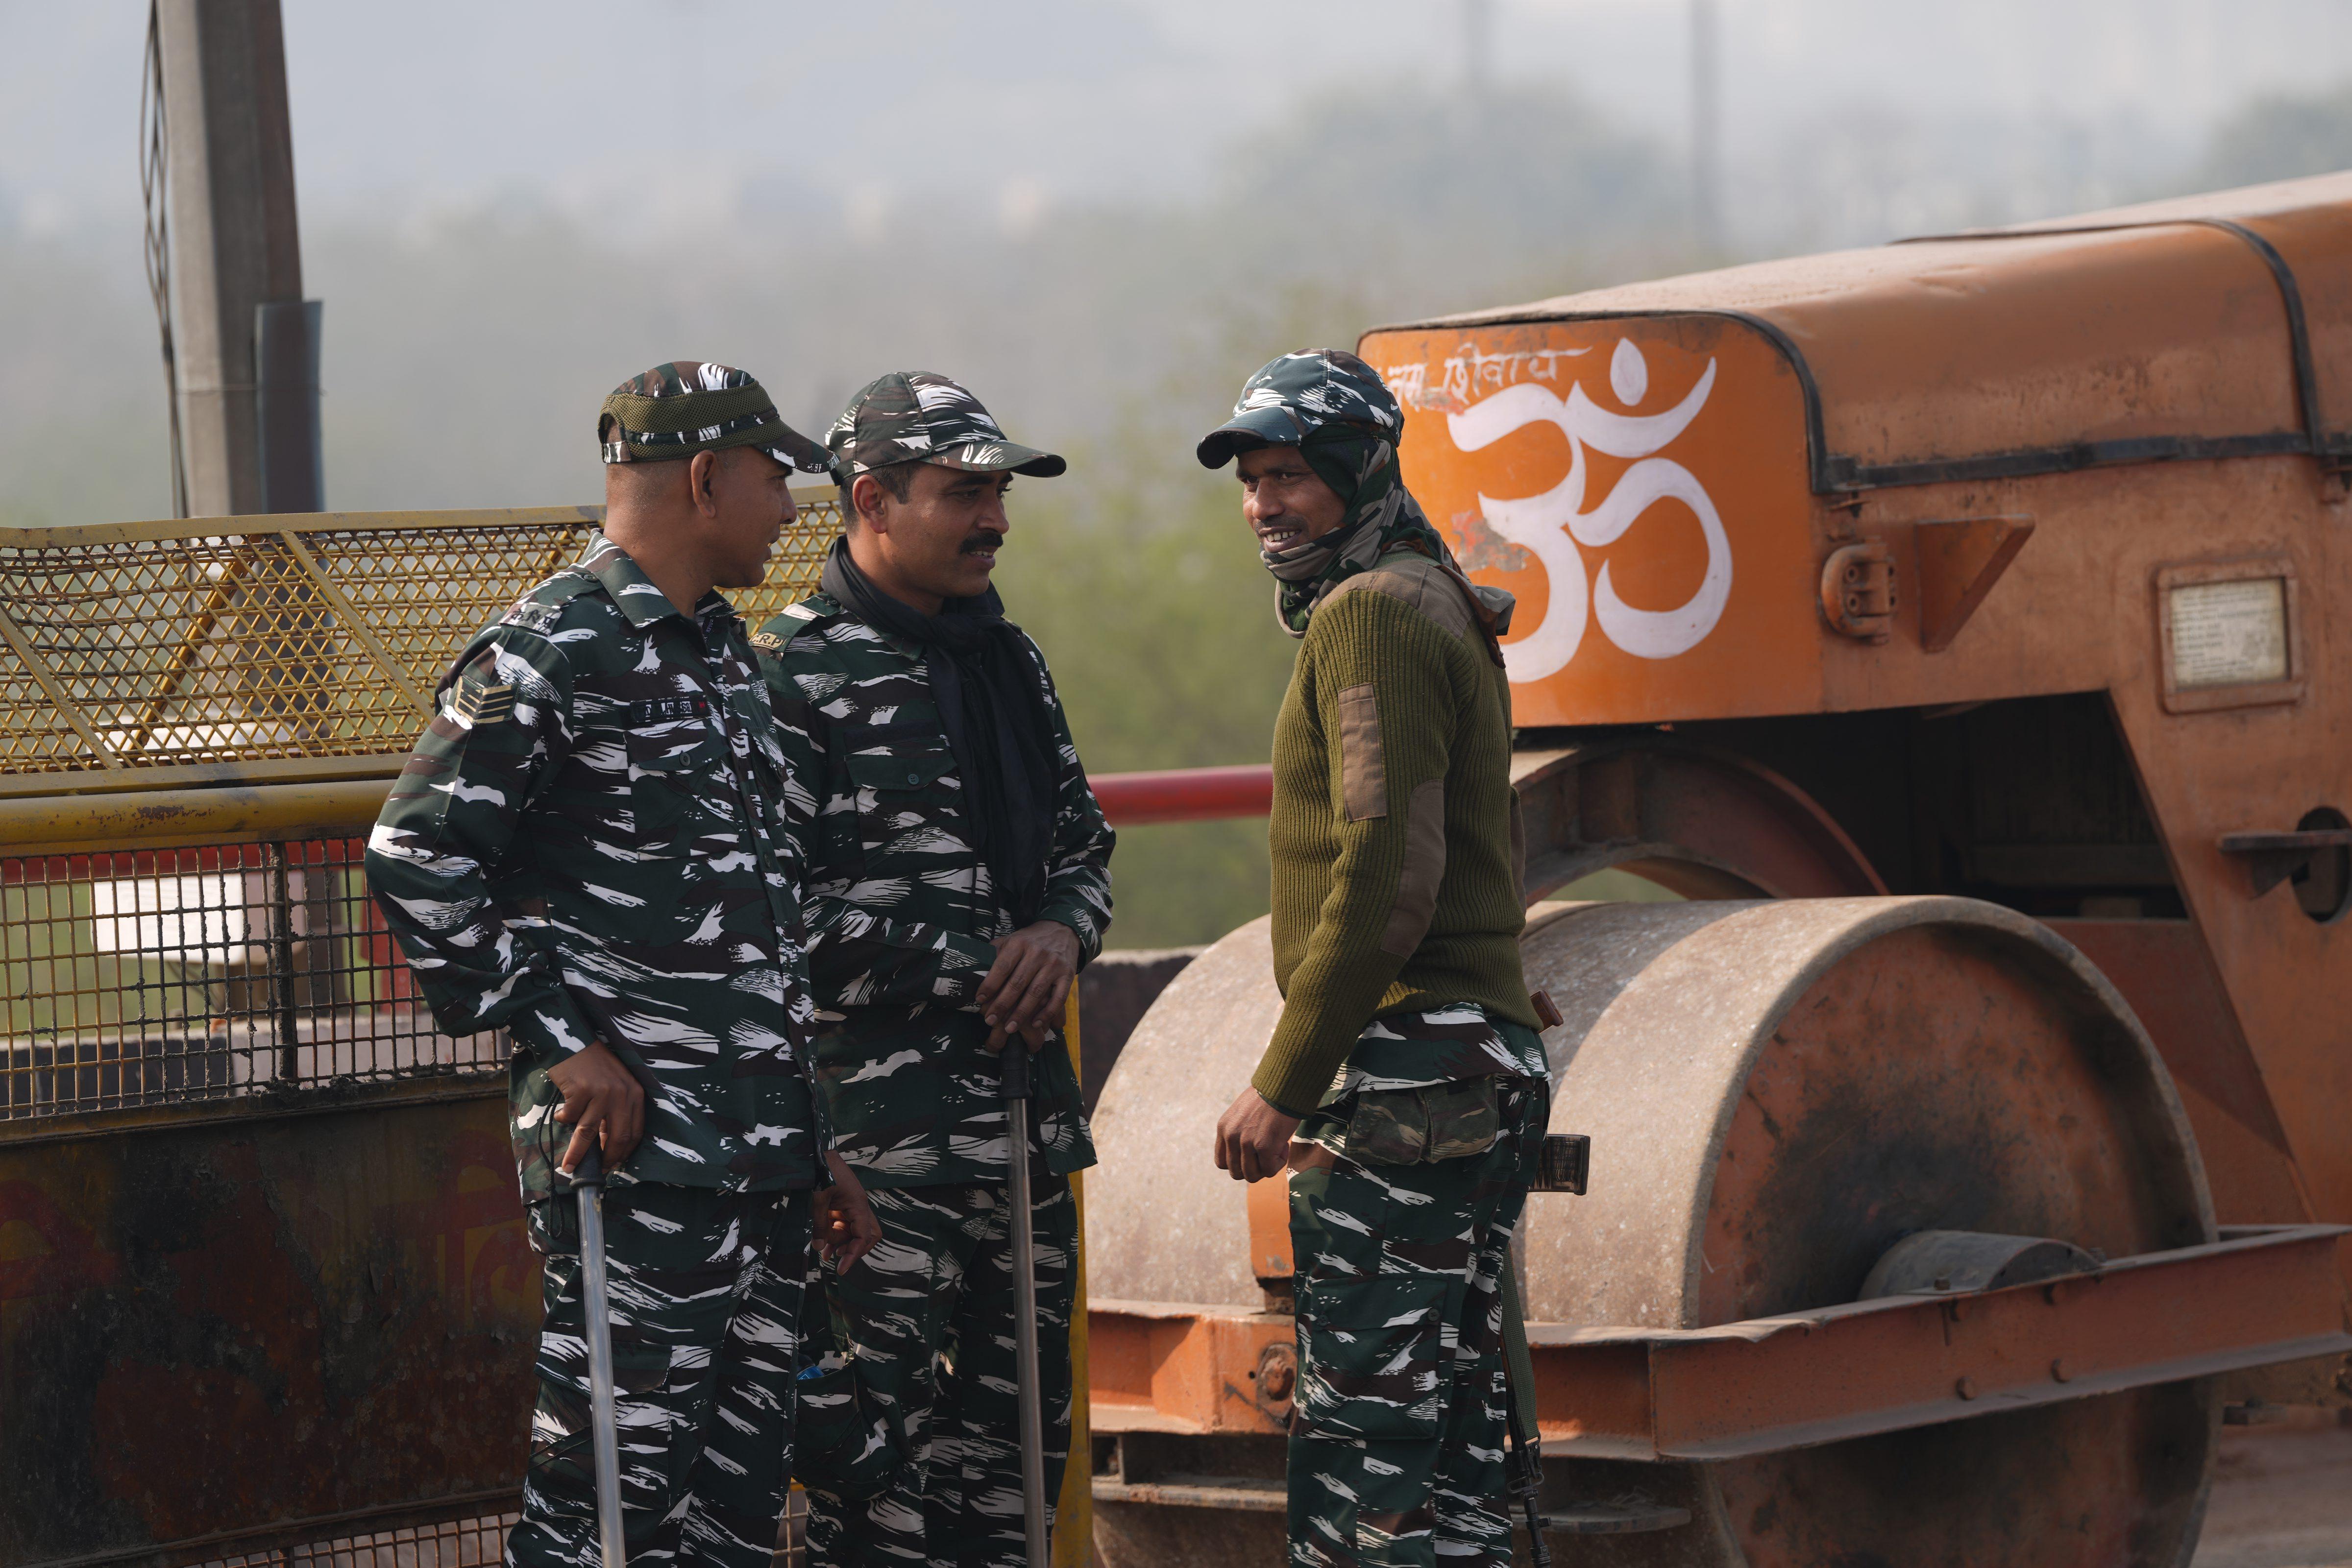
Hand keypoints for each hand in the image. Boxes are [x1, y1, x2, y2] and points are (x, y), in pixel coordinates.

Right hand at [549, 1039, 644, 1174]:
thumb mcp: (615, 1085)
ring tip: (568, 1165)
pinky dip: (563, 1119)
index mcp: (635, 1094)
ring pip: (589, 1133)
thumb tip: (607, 1145)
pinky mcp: (581, 1091)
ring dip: (577, 1154)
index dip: (624, 1152)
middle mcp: (622, 1094)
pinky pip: (570, 1117)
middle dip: (607, 1159)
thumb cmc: (594, 1066)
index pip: (636, 1132)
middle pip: (618, 1137)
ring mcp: (602, 1092)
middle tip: (597, 1171)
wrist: (573, 1042)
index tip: (614, 1164)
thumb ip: (616, 1111)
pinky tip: (561, 1113)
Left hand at [814, 1152, 881, 1269]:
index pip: (863, 1237)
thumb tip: (818, 1248)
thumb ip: (819, 1224)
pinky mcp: (844, 1204)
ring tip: (825, 1254)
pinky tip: (823, 1242)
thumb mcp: (819, 1198)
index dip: (854, 1255)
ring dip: (841, 1243)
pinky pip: (845, 1224)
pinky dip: (835, 1234)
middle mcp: (859, 1207)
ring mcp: (852, 1206)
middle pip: (868, 1235)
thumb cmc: (822, 1171)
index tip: (841, 1269)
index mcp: (858, 1205)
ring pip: (854, 1231)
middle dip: (855, 1249)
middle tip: (838, 1258)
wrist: (821, 1152)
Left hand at [976, 920, 1079, 1053]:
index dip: (990, 985)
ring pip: (1036, 993)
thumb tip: (973, 971)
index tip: (979, 1000)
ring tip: (1008, 1029)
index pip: (1002, 967)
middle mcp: (1038, 953)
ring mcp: (1054, 964)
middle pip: (1017, 983)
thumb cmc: (1029, 940)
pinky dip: (1047, 1013)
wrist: (1062, 930)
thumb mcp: (1011, 940)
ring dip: (1021, 1014)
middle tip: (990, 1021)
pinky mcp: (1068, 975)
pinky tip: (1036, 1024)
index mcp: (1019, 943)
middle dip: (1002, 1005)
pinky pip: (1058, 998)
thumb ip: (994, 953)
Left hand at [1213, 1088, 1299, 1182]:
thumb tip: (1246, 1154)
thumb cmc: (1268, 1097)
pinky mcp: (1264, 1146)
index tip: (1252, 1156)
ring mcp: (1246, 1142)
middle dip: (1253, 1168)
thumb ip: (1238, 1131)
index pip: (1221, 1163)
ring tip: (1276, 1151)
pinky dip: (1278, 1163)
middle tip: (1266, 1155)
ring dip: (1266, 1168)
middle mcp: (1231, 1136)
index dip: (1238, 1164)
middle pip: (1236, 1172)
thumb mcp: (1241, 1113)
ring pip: (1252, 1175)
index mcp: (1223, 1128)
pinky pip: (1269, 1170)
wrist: (1283, 1086)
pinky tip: (1284, 1147)